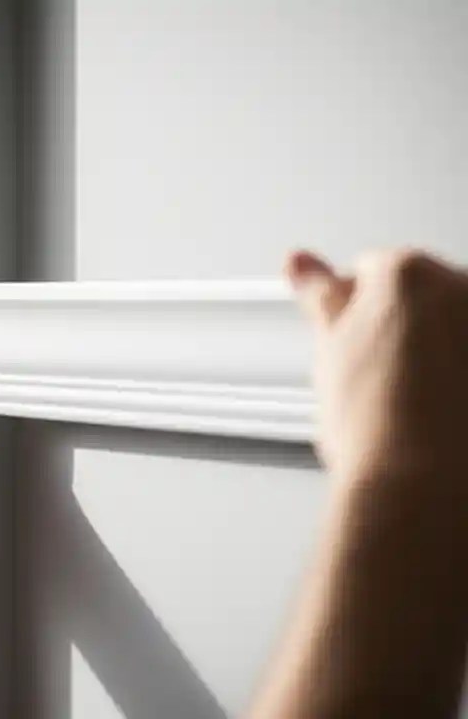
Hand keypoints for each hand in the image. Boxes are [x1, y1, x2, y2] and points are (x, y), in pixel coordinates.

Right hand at [286, 248, 467, 484]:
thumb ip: (321, 296)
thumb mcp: (330, 350)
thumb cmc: (376, 428)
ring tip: (417, 403)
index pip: (371, 271)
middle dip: (406, 328)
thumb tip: (302, 263)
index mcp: (407, 272)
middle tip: (381, 378)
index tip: (352, 343)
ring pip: (458, 332)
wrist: (423, 490)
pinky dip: (462, 380)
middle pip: (425, 296)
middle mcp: (464, 288)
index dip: (352, 312)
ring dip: (445, 353)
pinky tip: (448, 410)